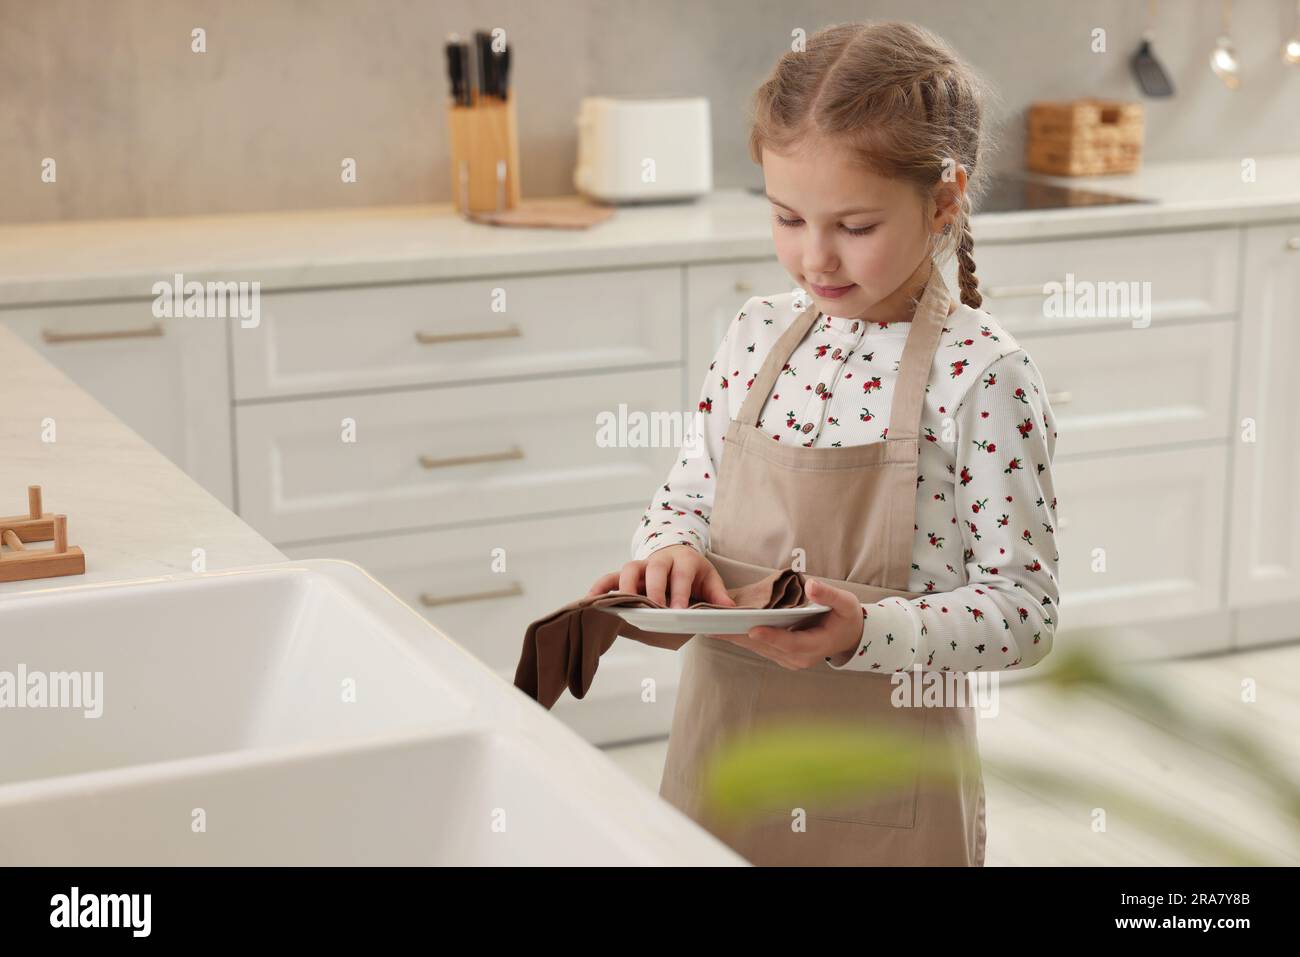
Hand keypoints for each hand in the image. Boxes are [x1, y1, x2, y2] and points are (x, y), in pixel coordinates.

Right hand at [586, 544, 736, 607]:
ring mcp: (642, 566)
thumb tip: (730, 610)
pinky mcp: (627, 574)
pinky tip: (593, 599)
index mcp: (684, 560)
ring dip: (625, 586)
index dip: (678, 591)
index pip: (680, 574)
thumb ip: (718, 595)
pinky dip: (602, 586)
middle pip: (654, 569)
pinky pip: (611, 577)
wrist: (677, 554)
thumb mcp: (710, 579)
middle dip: (653, 589)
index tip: (677, 611)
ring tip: (623, 605)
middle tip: (654, 609)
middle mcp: (660, 560)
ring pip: (629, 569)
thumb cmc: (693, 571)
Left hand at [711, 578, 861, 669]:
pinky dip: (743, 638)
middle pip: (767, 647)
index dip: (772, 636)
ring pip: (760, 649)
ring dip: (737, 638)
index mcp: (815, 645)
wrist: (849, 635)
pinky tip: (726, 629)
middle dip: (741, 637)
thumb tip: (812, 586)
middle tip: (717, 626)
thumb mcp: (845, 602)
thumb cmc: (846, 617)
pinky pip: (760, 647)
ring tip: (714, 626)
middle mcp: (800, 658)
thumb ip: (828, 595)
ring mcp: (790, 659)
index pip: (790, 643)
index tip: (752, 629)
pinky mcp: (782, 656)